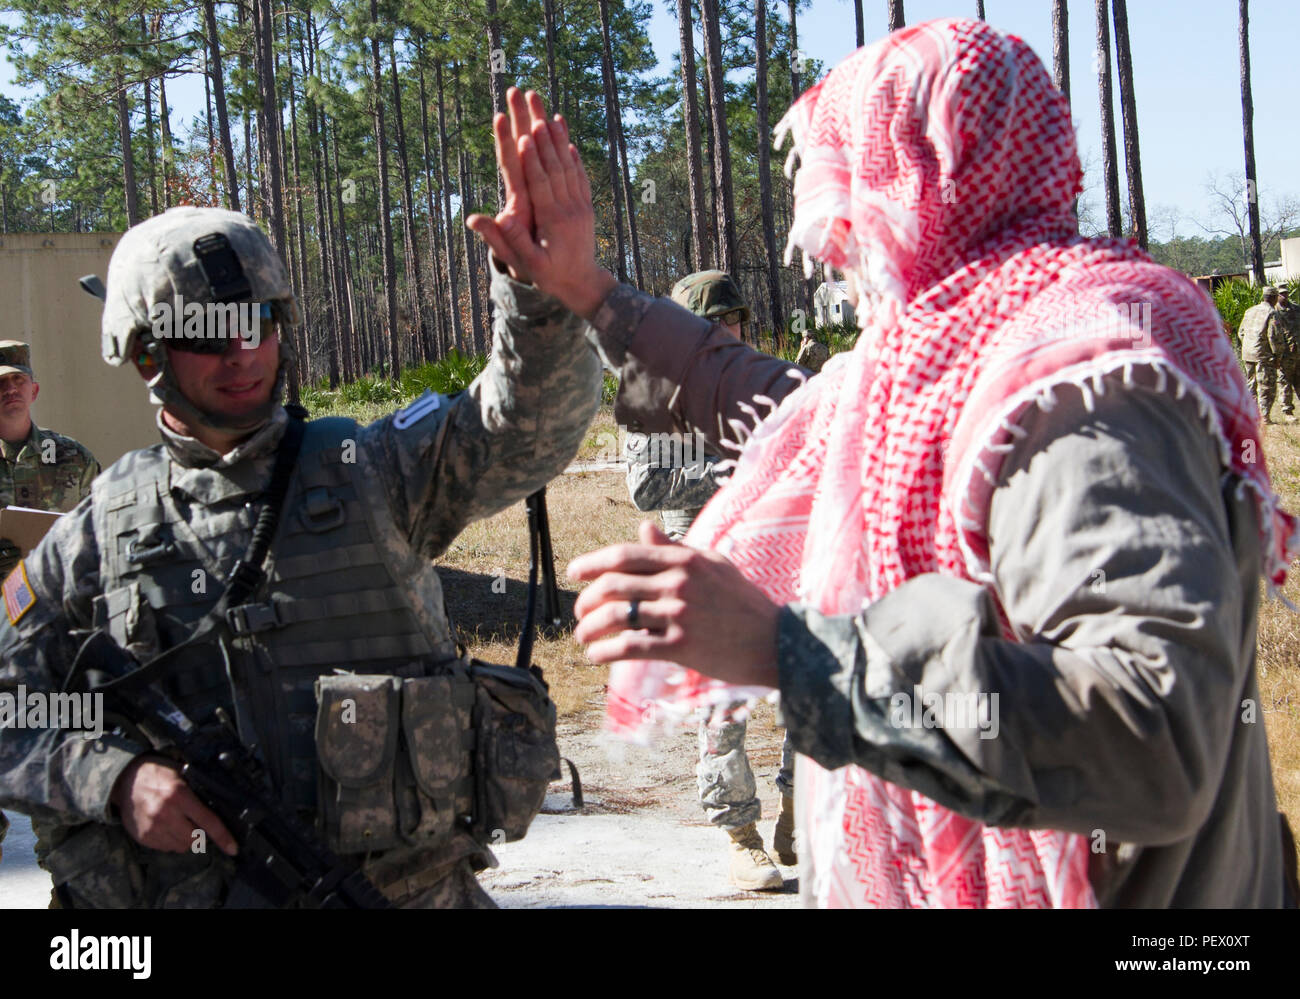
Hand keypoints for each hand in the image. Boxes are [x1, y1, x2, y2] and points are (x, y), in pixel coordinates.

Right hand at [110, 756, 237, 855]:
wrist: (127, 779)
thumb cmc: (159, 774)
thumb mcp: (182, 775)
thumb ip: (198, 793)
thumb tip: (221, 810)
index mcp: (179, 796)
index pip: (208, 821)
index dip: (223, 836)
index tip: (232, 848)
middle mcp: (165, 814)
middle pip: (195, 838)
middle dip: (200, 833)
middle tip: (194, 821)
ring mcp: (153, 828)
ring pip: (181, 846)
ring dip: (185, 838)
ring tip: (178, 822)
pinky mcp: (143, 837)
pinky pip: (166, 848)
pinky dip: (170, 840)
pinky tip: (166, 825)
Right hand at [466, 89, 615, 319]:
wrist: (583, 284)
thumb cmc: (549, 276)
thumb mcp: (527, 265)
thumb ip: (510, 241)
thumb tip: (496, 218)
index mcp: (553, 220)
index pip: (541, 183)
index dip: (532, 159)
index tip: (524, 134)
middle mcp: (569, 208)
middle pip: (556, 167)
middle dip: (544, 138)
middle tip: (534, 113)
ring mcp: (581, 206)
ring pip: (570, 167)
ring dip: (560, 140)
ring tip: (550, 115)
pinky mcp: (586, 207)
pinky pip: (581, 176)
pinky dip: (574, 157)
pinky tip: (568, 140)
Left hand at [567, 520, 781, 687]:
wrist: (775, 642)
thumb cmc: (743, 603)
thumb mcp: (713, 565)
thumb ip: (674, 548)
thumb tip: (642, 527)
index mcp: (684, 559)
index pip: (625, 555)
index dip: (593, 562)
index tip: (575, 572)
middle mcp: (679, 582)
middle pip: (614, 585)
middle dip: (587, 600)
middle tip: (579, 612)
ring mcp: (679, 614)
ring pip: (617, 616)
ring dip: (590, 628)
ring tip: (583, 637)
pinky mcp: (681, 646)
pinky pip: (630, 646)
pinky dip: (605, 652)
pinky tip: (595, 656)